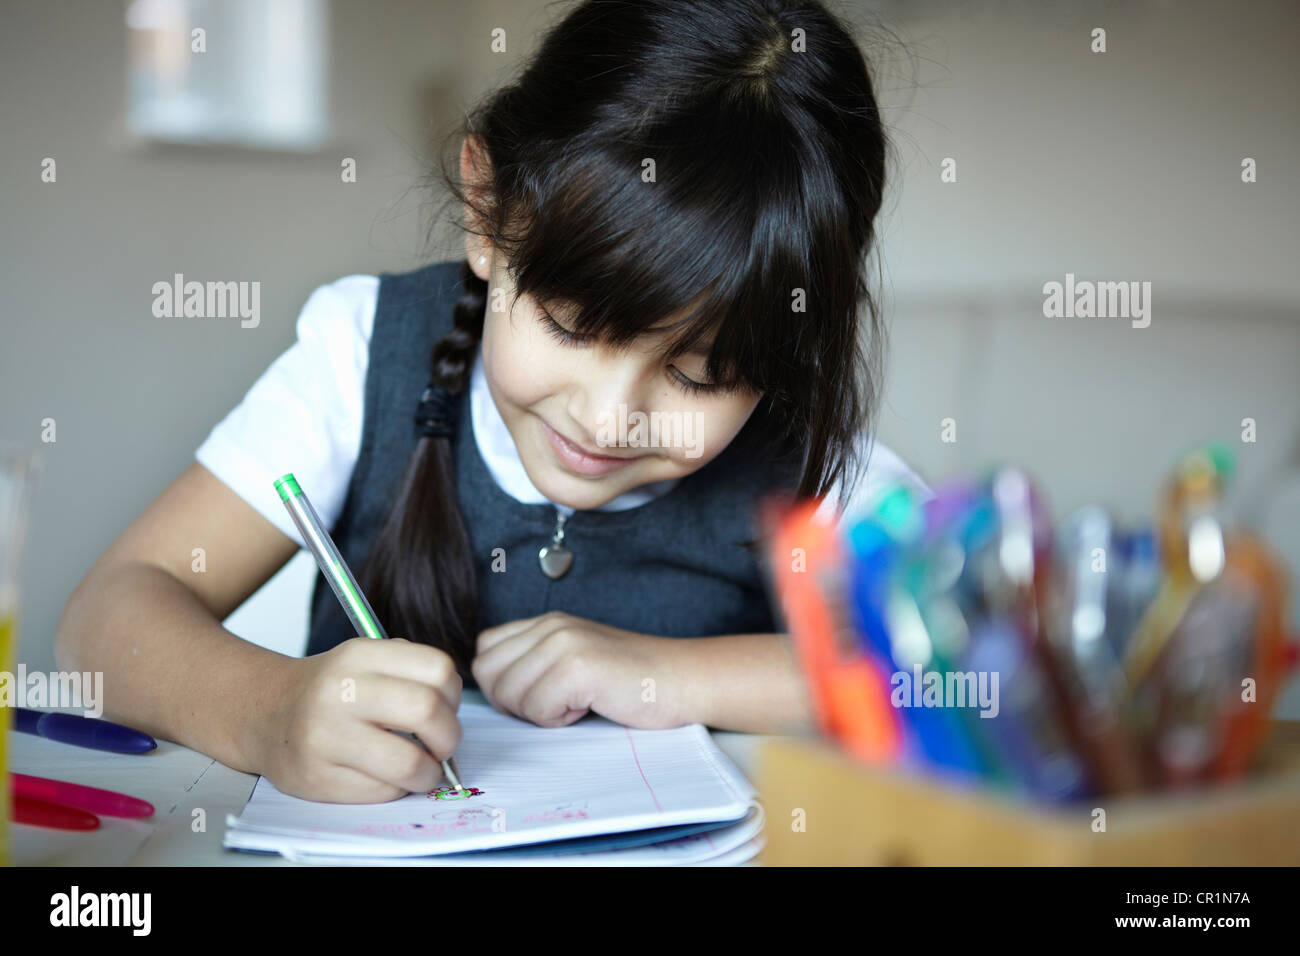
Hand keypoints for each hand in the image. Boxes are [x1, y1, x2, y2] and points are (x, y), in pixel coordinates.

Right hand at [250, 637, 461, 802]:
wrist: (266, 714)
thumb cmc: (332, 689)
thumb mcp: (366, 660)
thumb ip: (411, 674)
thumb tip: (453, 714)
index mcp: (360, 655)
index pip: (438, 669)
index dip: (454, 695)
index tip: (446, 707)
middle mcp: (340, 691)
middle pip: (428, 712)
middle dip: (449, 737)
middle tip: (442, 745)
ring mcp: (326, 736)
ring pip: (410, 763)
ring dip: (429, 773)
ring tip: (421, 768)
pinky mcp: (319, 777)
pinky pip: (384, 791)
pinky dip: (397, 788)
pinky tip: (386, 776)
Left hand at [471, 611, 685, 728]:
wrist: (682, 680)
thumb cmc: (630, 682)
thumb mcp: (573, 660)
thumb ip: (533, 663)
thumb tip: (489, 689)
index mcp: (545, 622)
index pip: (484, 652)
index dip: (502, 684)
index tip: (539, 696)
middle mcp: (550, 625)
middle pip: (486, 674)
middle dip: (513, 702)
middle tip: (557, 705)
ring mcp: (562, 642)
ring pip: (507, 694)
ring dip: (539, 713)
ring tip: (577, 703)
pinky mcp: (577, 666)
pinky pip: (536, 709)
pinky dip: (559, 720)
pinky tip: (589, 707)